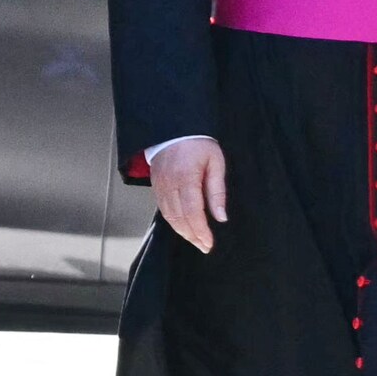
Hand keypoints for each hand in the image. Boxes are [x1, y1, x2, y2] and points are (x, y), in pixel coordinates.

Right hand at [152, 136, 227, 252]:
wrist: (175, 129)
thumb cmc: (199, 144)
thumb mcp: (216, 163)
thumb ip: (217, 191)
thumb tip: (221, 217)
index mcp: (186, 177)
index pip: (193, 211)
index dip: (200, 230)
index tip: (209, 243)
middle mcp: (170, 184)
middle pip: (179, 217)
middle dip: (192, 235)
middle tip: (204, 247)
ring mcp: (160, 186)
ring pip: (169, 216)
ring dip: (182, 232)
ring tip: (196, 241)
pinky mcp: (156, 186)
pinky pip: (163, 209)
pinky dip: (173, 222)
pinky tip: (183, 228)